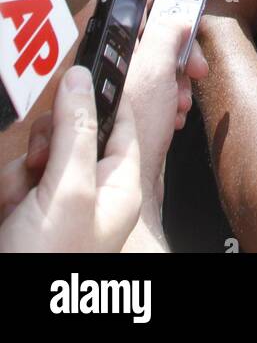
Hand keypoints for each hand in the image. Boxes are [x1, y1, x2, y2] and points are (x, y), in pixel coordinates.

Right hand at [0, 65, 140, 252]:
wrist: (9, 313)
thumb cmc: (52, 266)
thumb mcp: (68, 190)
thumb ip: (75, 132)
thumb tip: (80, 79)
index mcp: (118, 185)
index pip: (120, 122)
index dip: (100, 98)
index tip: (82, 71)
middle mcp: (92, 191)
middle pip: (72, 132)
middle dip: (47, 143)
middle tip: (42, 160)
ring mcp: (58, 202)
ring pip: (39, 154)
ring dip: (22, 172)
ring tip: (23, 202)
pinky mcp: (28, 211)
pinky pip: (18, 179)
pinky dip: (9, 190)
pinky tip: (11, 212)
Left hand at [126, 0, 208, 203]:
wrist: (128, 187)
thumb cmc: (132, 130)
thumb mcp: (154, 71)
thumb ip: (168, 34)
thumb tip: (180, 12)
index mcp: (115, 47)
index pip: (135, 2)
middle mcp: (117, 64)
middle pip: (156, 34)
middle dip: (181, 48)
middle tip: (195, 62)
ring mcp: (125, 86)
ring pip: (163, 62)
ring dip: (179, 77)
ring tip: (180, 99)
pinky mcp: (135, 108)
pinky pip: (162, 87)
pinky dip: (173, 96)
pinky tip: (174, 113)